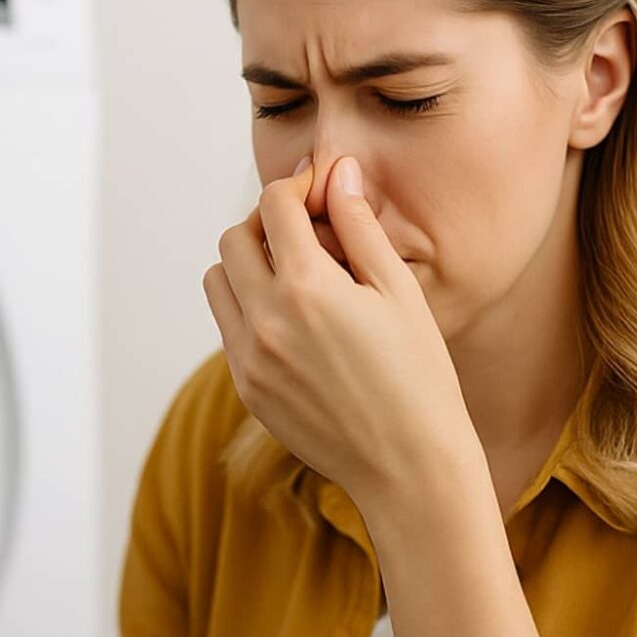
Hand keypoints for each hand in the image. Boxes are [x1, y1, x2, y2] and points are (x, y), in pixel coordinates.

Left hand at [202, 154, 475, 509]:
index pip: (274, 205)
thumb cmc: (418, 374)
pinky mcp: (246, 388)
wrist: (408, 465)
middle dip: (265, 223)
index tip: (318, 190)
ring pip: (218, 282)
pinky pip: (228, 328)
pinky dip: (250, 309)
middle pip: (233, 240)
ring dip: (248, 266)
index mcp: (307, 288)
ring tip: (296, 276)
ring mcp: (248, 358)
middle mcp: (265, 320)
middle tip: (305, 231)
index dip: (296, 186)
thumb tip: (336, 172)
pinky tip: (297, 322)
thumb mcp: (398, 290)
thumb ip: (358, 226)